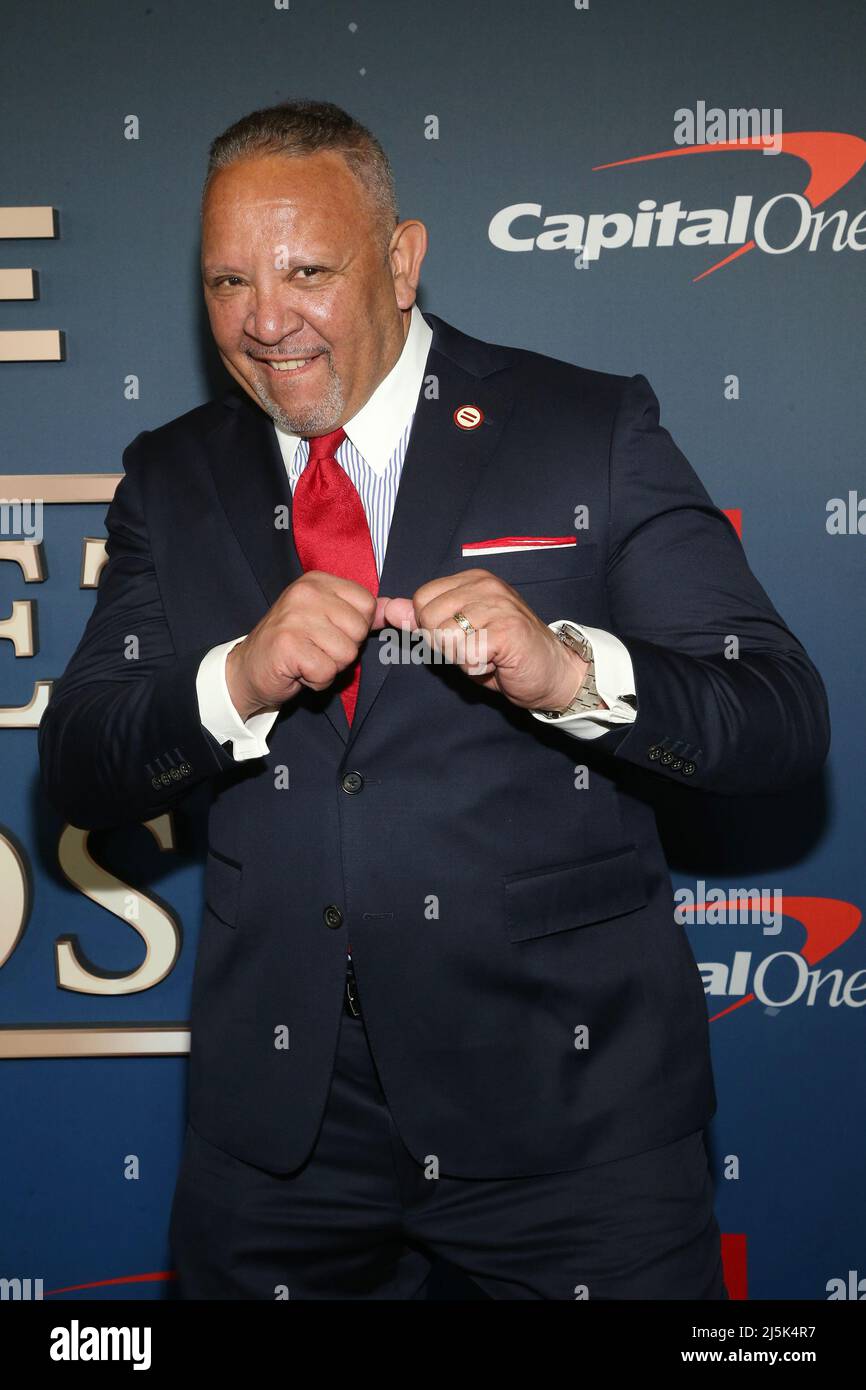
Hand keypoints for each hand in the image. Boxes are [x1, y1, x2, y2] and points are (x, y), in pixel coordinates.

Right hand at [226, 572, 392, 719]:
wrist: (248, 669)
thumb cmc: (292, 645)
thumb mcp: (326, 620)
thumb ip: (360, 613)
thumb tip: (396, 608)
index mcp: (317, 581)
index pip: (367, 604)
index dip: (355, 629)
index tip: (329, 633)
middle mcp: (305, 593)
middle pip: (358, 630)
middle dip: (343, 650)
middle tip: (315, 649)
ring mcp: (294, 617)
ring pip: (346, 653)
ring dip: (329, 667)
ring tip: (306, 659)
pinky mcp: (288, 644)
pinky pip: (327, 671)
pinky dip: (317, 680)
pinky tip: (299, 671)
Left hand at [378, 569, 601, 711]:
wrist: (553, 674)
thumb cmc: (504, 656)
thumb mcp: (457, 636)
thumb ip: (423, 621)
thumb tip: (388, 609)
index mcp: (471, 580)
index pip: (420, 599)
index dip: (433, 628)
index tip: (463, 637)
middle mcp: (485, 584)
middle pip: (427, 617)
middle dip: (445, 644)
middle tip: (477, 648)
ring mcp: (498, 604)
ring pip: (443, 636)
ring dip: (461, 657)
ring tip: (487, 654)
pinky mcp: (506, 629)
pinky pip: (464, 653)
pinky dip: (475, 667)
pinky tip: (496, 663)